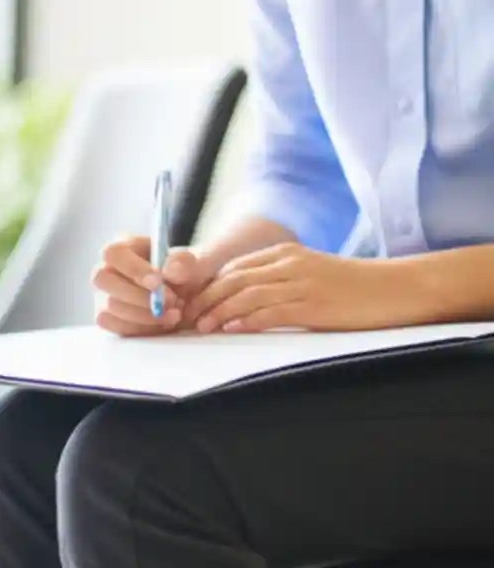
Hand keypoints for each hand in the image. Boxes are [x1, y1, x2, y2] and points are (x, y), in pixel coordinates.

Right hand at [91, 235, 214, 335]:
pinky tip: (161, 324)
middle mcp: (106, 269)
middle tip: (171, 302)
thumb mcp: (193, 263)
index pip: (113, 253)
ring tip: (174, 314)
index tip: (157, 283)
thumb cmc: (184, 274)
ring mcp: (103, 295)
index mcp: (123, 248)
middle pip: (103, 280)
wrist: (186, 296)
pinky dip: (141, 328)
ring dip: (146, 314)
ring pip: (111, 306)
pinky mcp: (107, 317)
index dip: (132, 268)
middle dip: (139, 296)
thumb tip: (171, 270)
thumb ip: (185, 263)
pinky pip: (114, 325)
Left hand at [183, 242, 408, 332]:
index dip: (207, 286)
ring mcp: (301, 283)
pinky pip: (271, 311)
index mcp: (284, 254)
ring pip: (247, 294)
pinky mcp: (314, 305)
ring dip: (219, 311)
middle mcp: (289, 264)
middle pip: (233, 279)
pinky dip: (247, 319)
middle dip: (205, 299)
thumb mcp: (309, 275)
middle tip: (186, 318)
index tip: (190, 303)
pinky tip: (232, 328)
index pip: (233, 268)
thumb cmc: (352, 287)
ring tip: (201, 326)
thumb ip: (277, 282)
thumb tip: (240, 302)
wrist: (396, 289)